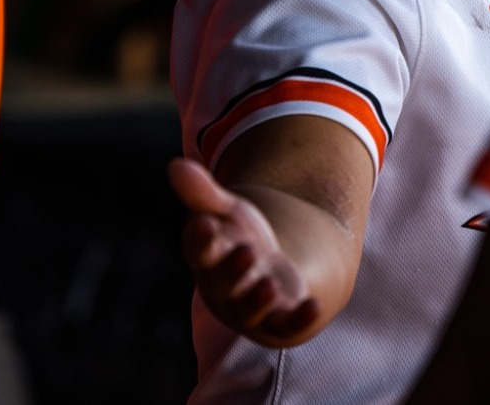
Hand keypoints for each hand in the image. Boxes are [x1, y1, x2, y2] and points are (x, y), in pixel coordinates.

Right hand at [170, 158, 322, 343]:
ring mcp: (252, 309)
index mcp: (208, 261)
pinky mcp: (280, 322)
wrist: (272, 275)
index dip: (200, 239)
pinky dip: (299, 319)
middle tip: (247, 250)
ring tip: (269, 284)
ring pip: (250, 310)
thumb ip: (204, 193)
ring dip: (259, 299)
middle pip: (223, 284)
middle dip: (233, 270)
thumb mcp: (228, 213)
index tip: (204, 223)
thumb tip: (175, 164)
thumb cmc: (241, 240)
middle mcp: (225, 289)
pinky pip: (287, 326)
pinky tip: (314, 305)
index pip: (199, 251)